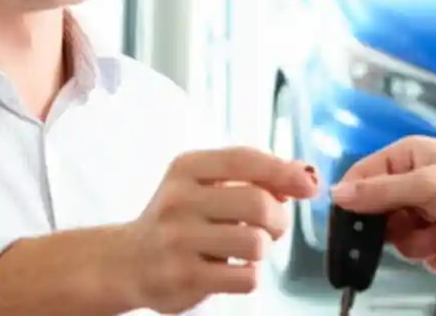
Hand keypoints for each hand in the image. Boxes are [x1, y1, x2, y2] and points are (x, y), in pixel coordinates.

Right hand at [122, 146, 319, 312]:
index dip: (283, 170)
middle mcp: (179, 200)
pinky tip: (232, 269)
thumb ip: (253, 177)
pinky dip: (250, 275)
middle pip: (258, 204)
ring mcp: (179, 240)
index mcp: (186, 168)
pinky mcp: (184, 277)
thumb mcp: (206, 184)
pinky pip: (246, 276)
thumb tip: (302, 175)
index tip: (308, 183)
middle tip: (271, 227)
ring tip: (247, 248)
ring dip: (262, 248)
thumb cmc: (179, 218)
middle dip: (278, 218)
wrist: (127, 261)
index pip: (243, 159)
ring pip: (255, 242)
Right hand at [331, 136, 435, 273]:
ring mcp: (431, 212)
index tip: (351, 224)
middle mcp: (417, 183)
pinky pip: (422, 256)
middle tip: (415, 224)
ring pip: (400, 241)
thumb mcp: (427, 185)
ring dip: (422, 243)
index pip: (363, 178)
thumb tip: (339, 194)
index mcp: (409, 157)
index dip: (355, 202)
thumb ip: (380, 192)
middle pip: (379, 215)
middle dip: (398, 228)